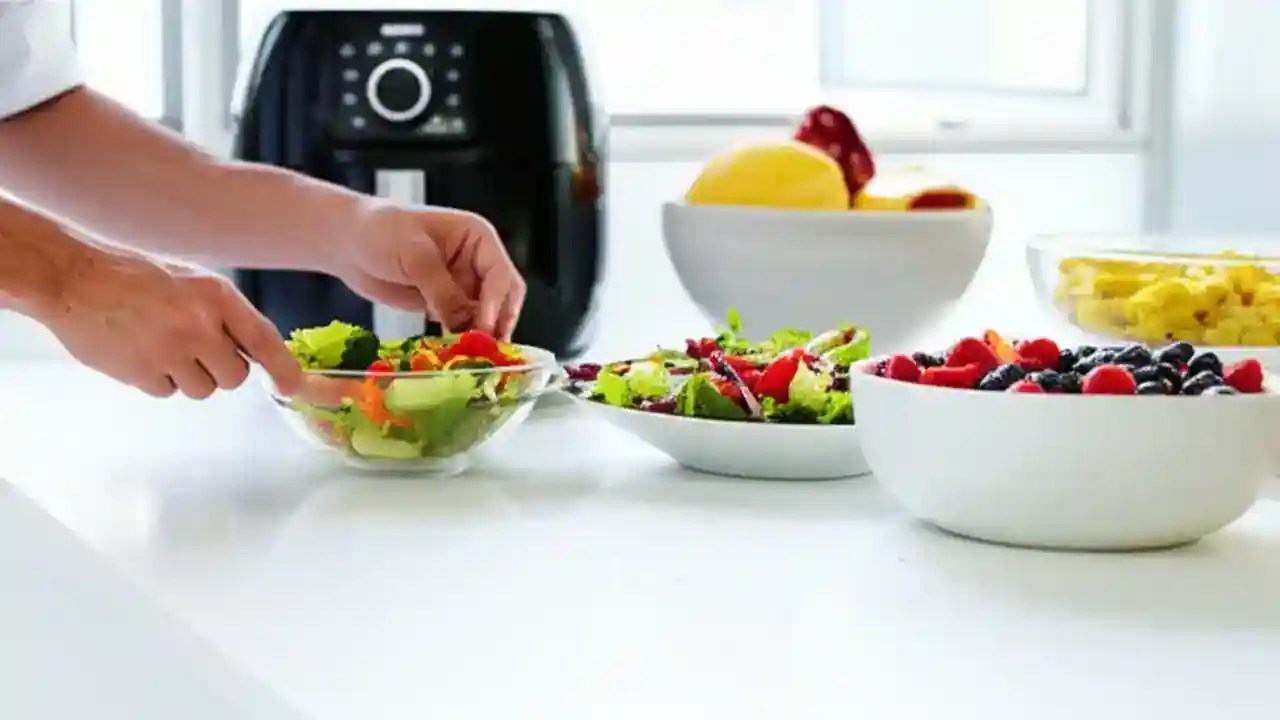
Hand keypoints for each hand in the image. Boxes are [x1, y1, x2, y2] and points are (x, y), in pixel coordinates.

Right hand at [41, 245, 303, 398]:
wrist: (72, 277)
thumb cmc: (132, 276)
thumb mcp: (189, 281)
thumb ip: (221, 315)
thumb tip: (251, 353)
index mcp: (215, 296)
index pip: (263, 339)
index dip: (284, 368)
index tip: (296, 387)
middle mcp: (199, 325)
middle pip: (234, 377)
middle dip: (220, 369)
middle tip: (195, 349)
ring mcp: (170, 352)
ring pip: (202, 389)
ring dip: (187, 376)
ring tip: (161, 345)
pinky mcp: (141, 372)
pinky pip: (167, 392)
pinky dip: (157, 380)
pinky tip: (139, 352)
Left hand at [330, 203, 525, 339]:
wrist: (348, 242)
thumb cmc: (380, 231)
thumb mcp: (414, 255)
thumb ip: (442, 289)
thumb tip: (465, 323)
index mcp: (477, 238)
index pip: (499, 274)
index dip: (496, 303)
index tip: (485, 328)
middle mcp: (475, 262)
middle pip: (502, 297)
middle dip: (498, 322)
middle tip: (489, 350)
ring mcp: (460, 285)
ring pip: (483, 316)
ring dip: (479, 336)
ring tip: (472, 358)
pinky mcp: (444, 305)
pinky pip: (460, 326)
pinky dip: (459, 341)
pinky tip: (453, 355)